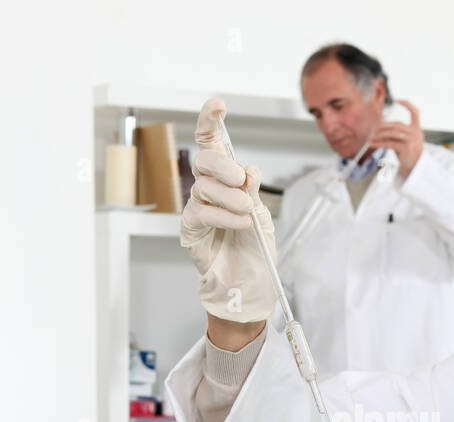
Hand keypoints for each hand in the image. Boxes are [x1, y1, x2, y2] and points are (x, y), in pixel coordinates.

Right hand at [180, 97, 277, 324]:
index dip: (211, 121)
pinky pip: (202, 212)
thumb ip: (252, 190)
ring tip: (247, 212)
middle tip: (242, 180)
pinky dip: (224, 216)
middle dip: (223, 165)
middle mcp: (208, 188)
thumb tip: (248, 169)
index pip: (212, 143)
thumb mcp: (263, 214)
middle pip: (204, 159)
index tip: (218, 105)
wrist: (249, 284)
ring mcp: (197, 207)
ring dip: (230, 197)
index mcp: (226, 178)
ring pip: (204, 186)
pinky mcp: (191, 228)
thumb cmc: (254, 249)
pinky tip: (240, 223)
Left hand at [369, 100, 423, 178]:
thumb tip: (380, 129)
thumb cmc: (408, 155)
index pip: (415, 112)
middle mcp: (416, 133)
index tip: (397, 100)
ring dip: (379, 135)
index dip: (407, 104)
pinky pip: (389, 143)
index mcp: (417, 129)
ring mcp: (412, 140)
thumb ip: (397, 133)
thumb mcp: (405, 141)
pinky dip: (379, 143)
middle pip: (396, 125)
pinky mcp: (406, 147)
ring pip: (392, 133)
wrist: (414, 168)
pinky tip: (372, 143)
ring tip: (370, 138)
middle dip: (383, 126)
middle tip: (373, 130)